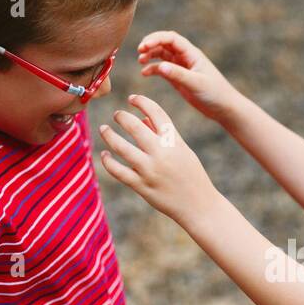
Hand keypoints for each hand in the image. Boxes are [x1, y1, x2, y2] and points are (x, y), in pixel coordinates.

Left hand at [99, 94, 219, 225]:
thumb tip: (143, 118)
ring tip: (104, 129)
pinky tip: (105, 155)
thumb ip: (164, 134)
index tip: (132, 98)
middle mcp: (161, 153)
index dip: (141, 101)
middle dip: (122, 117)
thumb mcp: (182, 151)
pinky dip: (108, 161)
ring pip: (121, 147)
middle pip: (134, 126)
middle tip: (117, 115)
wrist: (199, 206)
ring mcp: (150, 170)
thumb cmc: (192, 176)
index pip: (156, 112)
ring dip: (109, 135)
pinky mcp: (142, 186)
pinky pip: (118, 171)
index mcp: (174, 141)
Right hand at [137, 30, 242, 123]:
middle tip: (139, 51)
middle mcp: (186, 57)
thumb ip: (178, 75)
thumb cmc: (215, 93)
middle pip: (164, 43)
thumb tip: (160, 66)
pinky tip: (145, 73)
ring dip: (150, 55)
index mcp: (191, 54)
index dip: (156, 39)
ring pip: (162, 54)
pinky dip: (152, 68)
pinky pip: (162, 69)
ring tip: (140, 61)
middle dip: (151, 44)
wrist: (224, 108)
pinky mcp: (179, 78)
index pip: (171, 39)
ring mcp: (181, 67)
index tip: (143, 47)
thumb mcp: (196, 83)